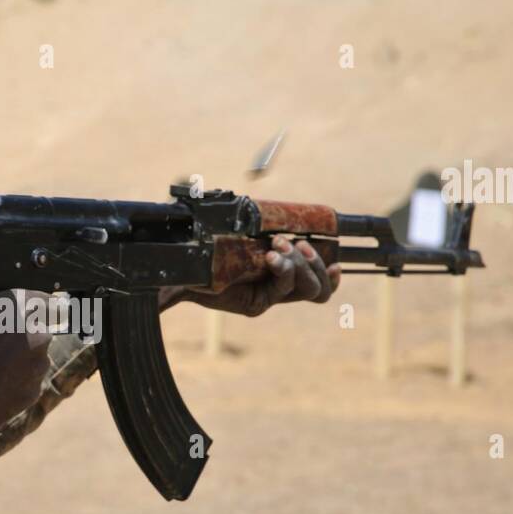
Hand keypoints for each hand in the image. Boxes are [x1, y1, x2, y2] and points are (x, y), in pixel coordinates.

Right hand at [0, 291, 51, 469]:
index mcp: (21, 303)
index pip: (42, 297)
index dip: (25, 304)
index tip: (9, 312)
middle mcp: (39, 332)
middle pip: (38, 327)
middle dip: (19, 332)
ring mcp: (39, 366)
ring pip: (32, 356)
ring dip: (16, 358)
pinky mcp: (34, 393)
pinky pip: (26, 381)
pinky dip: (12, 381)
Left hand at [181, 235, 339, 316]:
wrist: (176, 268)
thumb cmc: (205, 248)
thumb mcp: (239, 234)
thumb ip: (260, 226)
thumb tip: (275, 208)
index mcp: (278, 276)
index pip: (316, 285)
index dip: (330, 276)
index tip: (336, 262)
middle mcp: (275, 290)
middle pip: (317, 289)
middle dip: (313, 262)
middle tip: (288, 243)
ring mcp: (266, 298)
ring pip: (306, 289)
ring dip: (299, 263)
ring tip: (277, 247)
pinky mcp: (254, 304)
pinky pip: (281, 290)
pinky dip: (284, 271)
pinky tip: (272, 258)